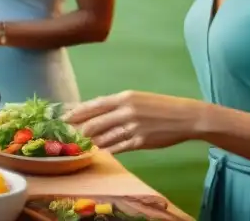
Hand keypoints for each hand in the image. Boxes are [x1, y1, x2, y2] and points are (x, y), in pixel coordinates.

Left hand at [63, 91, 202, 153]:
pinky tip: (100, 151)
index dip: (78, 112)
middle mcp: (126, 111)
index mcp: (124, 97)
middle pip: (95, 123)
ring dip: (92, 142)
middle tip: (68, 134)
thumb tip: (96, 110)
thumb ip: (117, 105)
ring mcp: (133, 128)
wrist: (185, 117)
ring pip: (105, 137)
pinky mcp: (140, 142)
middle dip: (80, 130)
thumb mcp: (137, 99)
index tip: (64, 117)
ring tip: (82, 144)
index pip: (94, 105)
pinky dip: (107, 150)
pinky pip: (118, 148)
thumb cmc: (160, 106)